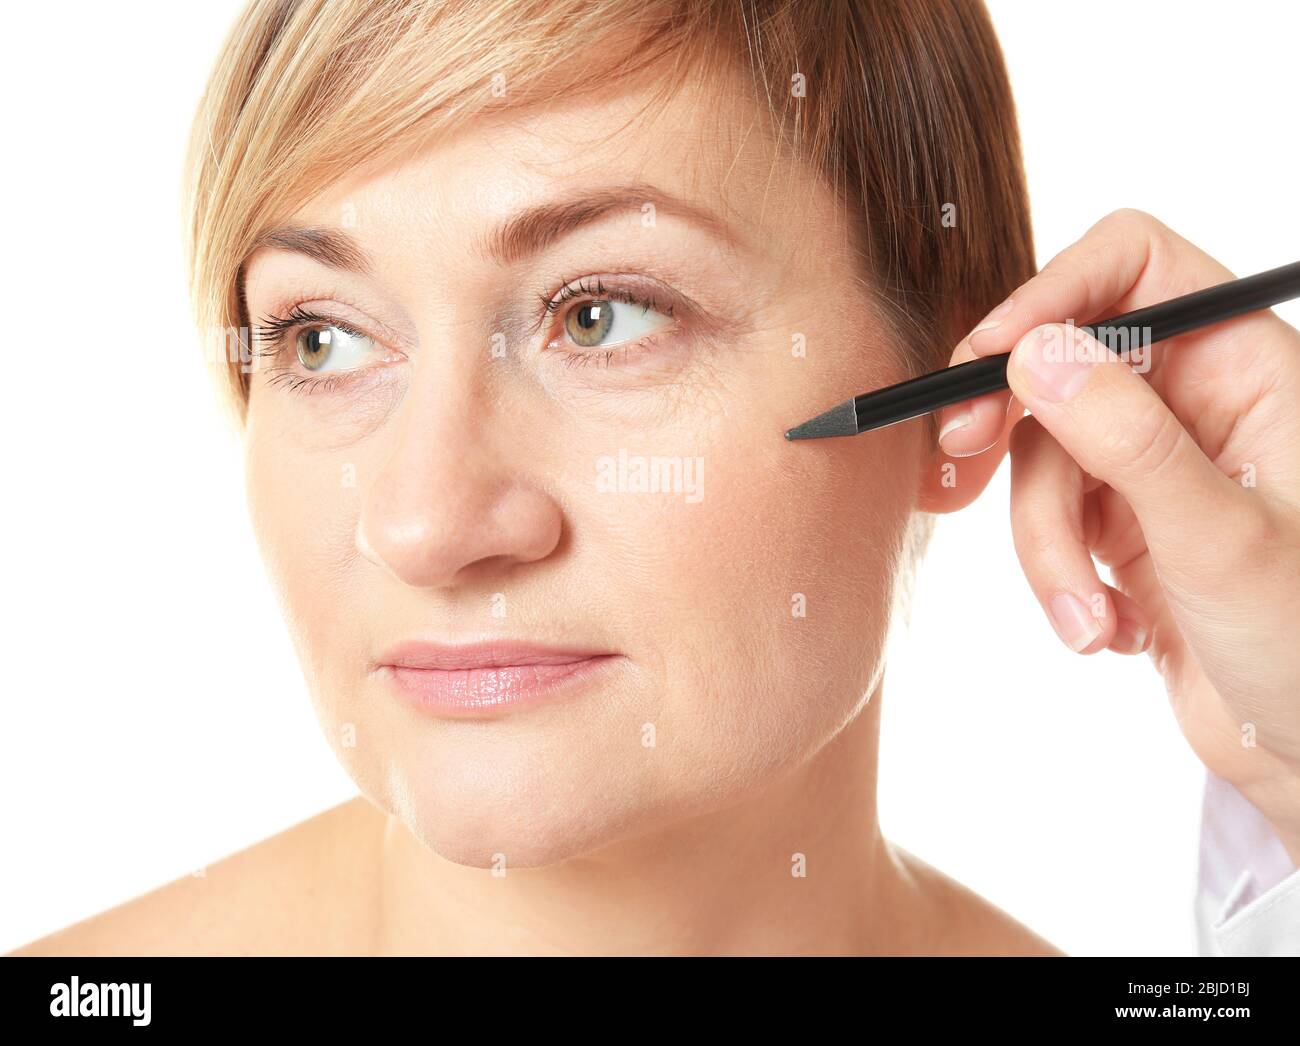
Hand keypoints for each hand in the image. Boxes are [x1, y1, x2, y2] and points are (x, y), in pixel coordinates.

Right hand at [936, 209, 1299, 863]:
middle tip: (956, 460)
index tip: (991, 357)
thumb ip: (1128, 438)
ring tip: (1087, 619)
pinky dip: (1056, 576)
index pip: (1133, 265)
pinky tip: (1104, 630)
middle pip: (1059, 362)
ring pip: (1042, 457)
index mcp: (1243, 365)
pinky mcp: (1118, 522)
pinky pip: (1046, 519)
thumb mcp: (1221, 537)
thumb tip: (1036, 353)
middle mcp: (1193, 399)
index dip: (1054, 292)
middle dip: (1009, 424)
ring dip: (1044, 545)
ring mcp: (1151, 462)